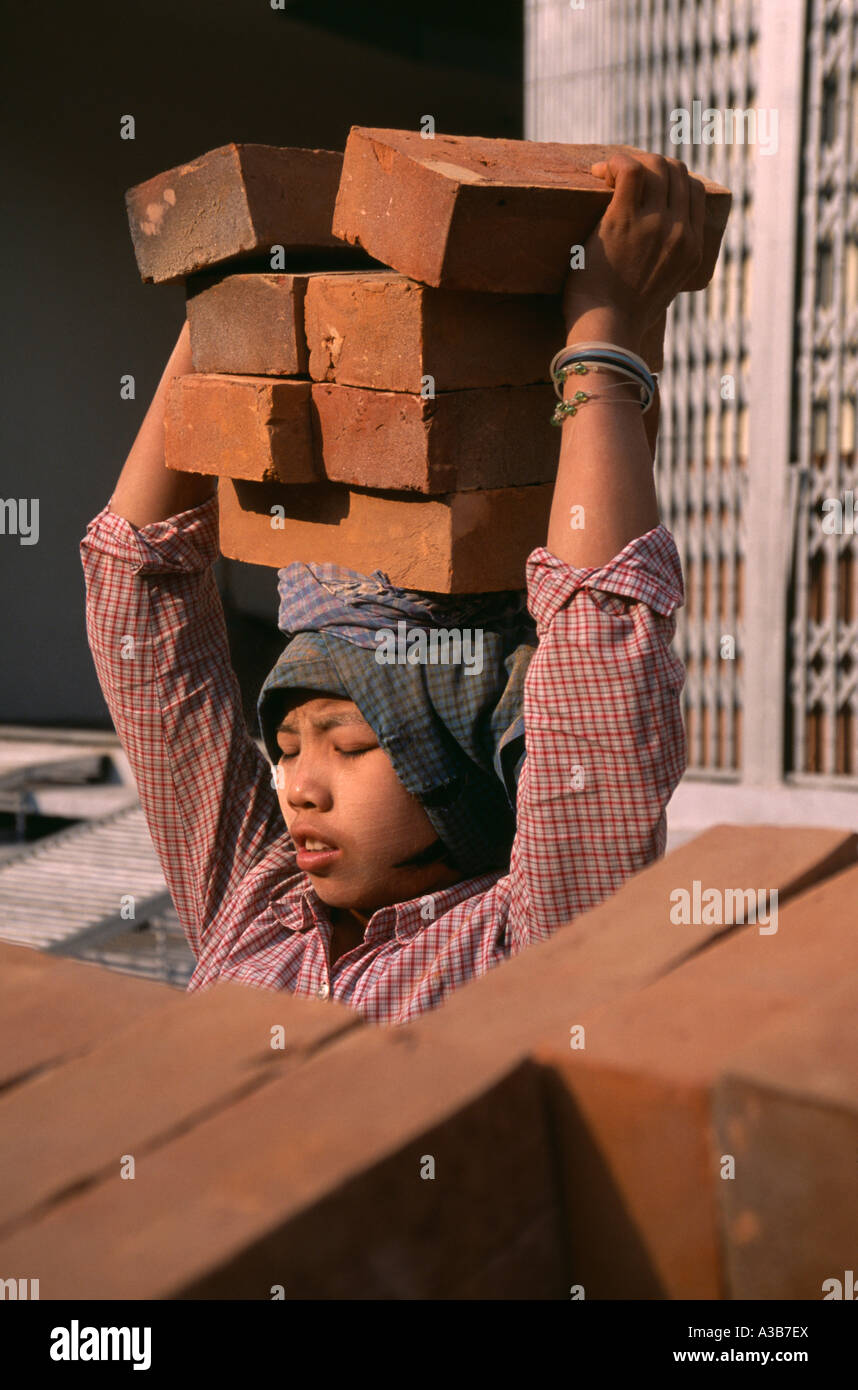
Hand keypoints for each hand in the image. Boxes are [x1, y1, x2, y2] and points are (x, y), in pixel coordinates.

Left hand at [563, 151, 705, 336]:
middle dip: (651, 165)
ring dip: (631, 161)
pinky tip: (600, 172)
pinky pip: (629, 171)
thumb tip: (653, 255)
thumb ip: (666, 266)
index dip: (671, 179)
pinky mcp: (623, 220)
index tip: (647, 185)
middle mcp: (680, 232)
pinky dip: (615, 162)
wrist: (607, 331)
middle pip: (677, 172)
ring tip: (608, 173)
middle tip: (623, 177)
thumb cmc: (625, 318)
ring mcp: (654, 224)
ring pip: (656, 165)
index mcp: (693, 248)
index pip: (695, 192)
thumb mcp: (662, 291)